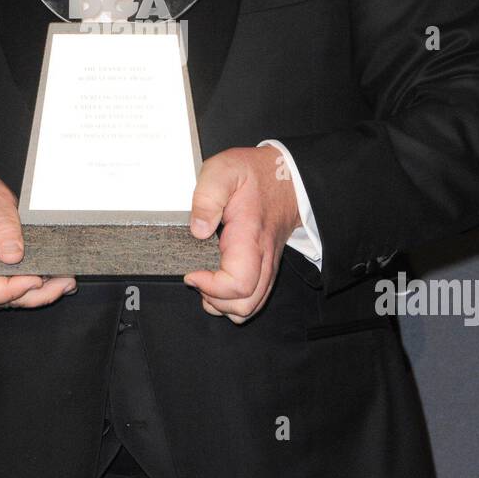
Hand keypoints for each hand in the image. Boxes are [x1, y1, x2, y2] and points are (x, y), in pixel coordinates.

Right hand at [0, 171, 75, 309]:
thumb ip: (3, 225)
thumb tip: (14, 255)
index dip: (13, 291)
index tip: (38, 277)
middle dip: (34, 294)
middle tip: (65, 280)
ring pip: (3, 303)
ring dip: (34, 295)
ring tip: (63, 280)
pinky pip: (2, 297)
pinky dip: (26, 291)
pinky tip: (47, 281)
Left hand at [183, 146, 300, 322]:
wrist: (286, 176)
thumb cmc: (255, 174)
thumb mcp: (224, 170)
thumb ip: (208, 196)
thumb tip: (198, 229)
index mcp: (250, 237)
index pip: (238, 284)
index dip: (211, 288)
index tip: (192, 274)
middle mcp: (263, 258)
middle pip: (245, 306)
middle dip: (215, 301)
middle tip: (196, 279)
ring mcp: (267, 266)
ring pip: (250, 307)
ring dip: (224, 304)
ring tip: (204, 284)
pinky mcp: (265, 267)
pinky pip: (254, 298)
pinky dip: (233, 301)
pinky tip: (216, 285)